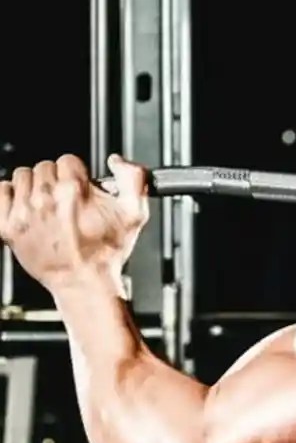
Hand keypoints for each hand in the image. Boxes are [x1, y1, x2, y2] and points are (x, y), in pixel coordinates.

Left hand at [0, 154, 148, 290]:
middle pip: (43, 166)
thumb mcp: (135, 214)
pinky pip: (1, 191)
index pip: (68, 160)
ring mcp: (24, 212)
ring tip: (46, 204)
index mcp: (75, 189)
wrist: (84, 282)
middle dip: (55, 179)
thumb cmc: (108, 252)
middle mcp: (47, 197)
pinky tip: (24, 206)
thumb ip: (134, 178)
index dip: (76, 173)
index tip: (79, 188)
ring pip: (22, 176)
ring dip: (33, 186)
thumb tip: (116, 160)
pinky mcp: (8, 226)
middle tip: (64, 200)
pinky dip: (9, 195)